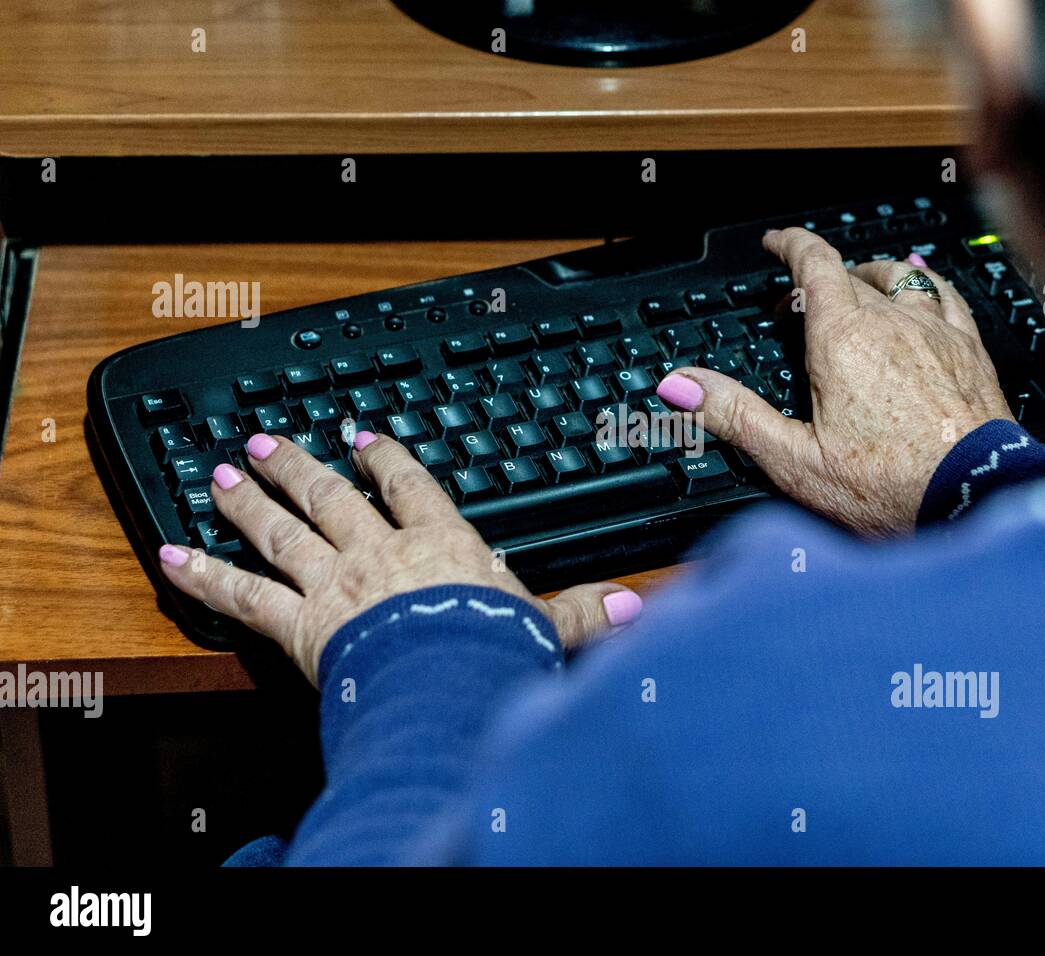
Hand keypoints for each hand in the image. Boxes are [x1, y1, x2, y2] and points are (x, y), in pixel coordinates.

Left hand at [157, 432, 642, 683]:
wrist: (448, 683)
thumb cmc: (494, 653)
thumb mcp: (550, 628)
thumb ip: (587, 613)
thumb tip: (636, 605)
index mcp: (440, 545)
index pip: (410, 489)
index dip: (385, 460)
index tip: (363, 437)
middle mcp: (380, 553)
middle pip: (332, 499)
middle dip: (299, 467)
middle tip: (267, 442)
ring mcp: (333, 584)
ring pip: (282, 533)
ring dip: (248, 502)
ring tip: (220, 475)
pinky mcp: (298, 624)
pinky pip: (243, 597)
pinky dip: (203, 577)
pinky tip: (169, 558)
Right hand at [656, 227, 1013, 535]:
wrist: (975, 500)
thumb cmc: (891, 486)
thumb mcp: (794, 459)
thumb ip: (735, 415)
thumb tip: (681, 385)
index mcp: (842, 339)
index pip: (813, 263)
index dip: (790, 244)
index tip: (776, 243)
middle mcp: (892, 321)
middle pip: (851, 274)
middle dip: (820, 278)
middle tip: (798, 302)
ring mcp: (936, 332)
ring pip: (902, 278)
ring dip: (873, 274)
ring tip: (859, 283)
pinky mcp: (971, 351)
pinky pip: (947, 295)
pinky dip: (927, 283)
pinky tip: (926, 288)